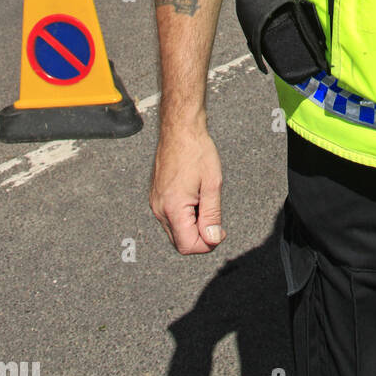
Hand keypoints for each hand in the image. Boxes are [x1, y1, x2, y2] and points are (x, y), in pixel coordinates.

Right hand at [150, 123, 225, 252]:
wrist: (180, 130)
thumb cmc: (197, 151)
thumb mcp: (212, 184)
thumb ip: (212, 215)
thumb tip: (212, 239)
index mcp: (173, 207)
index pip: (188, 245)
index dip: (207, 244)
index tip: (220, 231)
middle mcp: (160, 208)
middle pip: (180, 242)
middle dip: (199, 236)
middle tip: (215, 218)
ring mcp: (155, 203)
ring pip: (175, 230)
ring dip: (192, 226)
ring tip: (204, 201)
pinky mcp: (156, 196)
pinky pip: (170, 217)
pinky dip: (184, 216)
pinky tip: (195, 198)